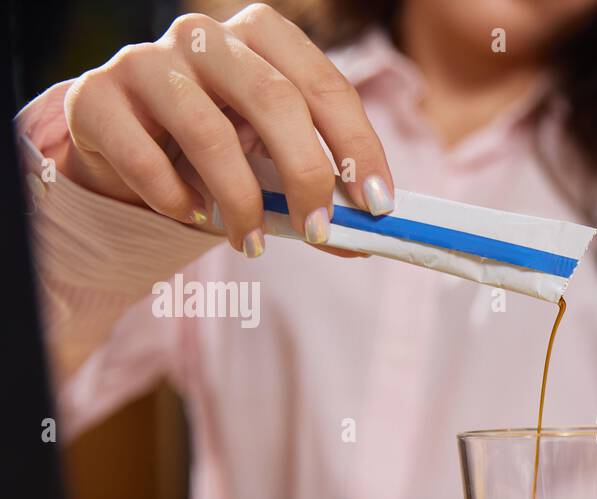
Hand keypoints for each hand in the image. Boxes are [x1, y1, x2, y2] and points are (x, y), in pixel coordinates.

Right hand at [53, 3, 392, 255]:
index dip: (358, 146)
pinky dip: (176, 199)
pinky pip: (144, 157)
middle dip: (306, 174)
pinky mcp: (96, 98)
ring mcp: (146, 61)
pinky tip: (193, 215)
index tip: (378, 204)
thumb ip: (319, 191)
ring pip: (209, 132)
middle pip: (273, 99)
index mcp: (261, 37)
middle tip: (318, 230)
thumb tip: (366, 240)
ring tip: (251, 242)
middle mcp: (204, 36)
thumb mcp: (272, 161)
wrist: (128, 149)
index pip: (324, 85)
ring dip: (240, 201)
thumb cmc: (219, 151)